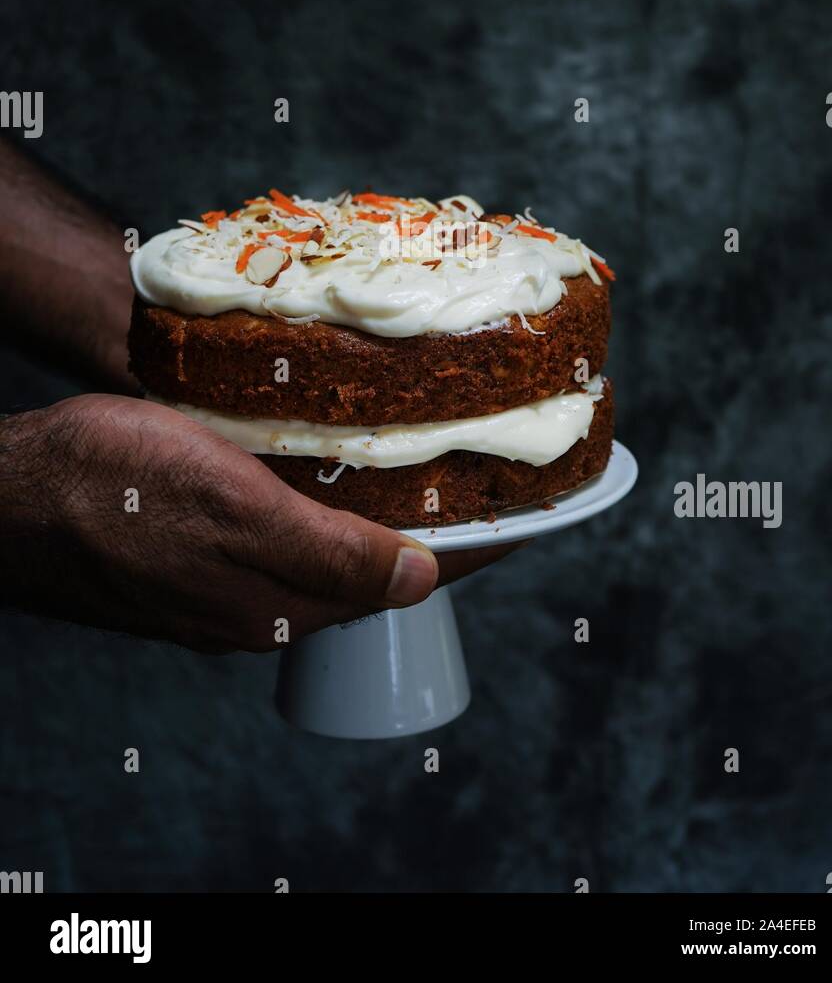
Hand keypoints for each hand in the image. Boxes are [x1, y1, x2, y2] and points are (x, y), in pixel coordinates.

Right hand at [0, 395, 521, 652]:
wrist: (8, 499)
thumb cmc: (111, 488)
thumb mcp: (232, 509)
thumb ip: (328, 551)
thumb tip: (422, 580)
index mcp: (281, 602)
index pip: (410, 580)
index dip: (476, 546)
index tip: (532, 514)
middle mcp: (261, 608)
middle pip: (377, 572)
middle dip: (436, 532)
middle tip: (485, 477)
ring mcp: (226, 590)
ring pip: (332, 557)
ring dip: (381, 520)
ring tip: (424, 469)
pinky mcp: (195, 564)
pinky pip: (286, 544)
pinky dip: (327, 513)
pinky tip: (330, 474)